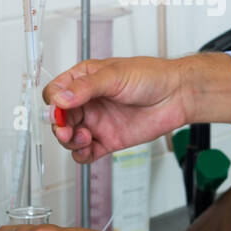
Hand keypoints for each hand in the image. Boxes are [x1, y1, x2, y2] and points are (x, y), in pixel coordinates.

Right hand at [43, 56, 187, 162]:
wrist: (177, 96)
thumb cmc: (151, 77)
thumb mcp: (115, 76)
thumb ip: (86, 87)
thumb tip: (62, 98)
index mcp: (85, 80)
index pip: (55, 93)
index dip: (53, 104)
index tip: (59, 111)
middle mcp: (88, 102)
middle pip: (59, 118)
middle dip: (59, 126)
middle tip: (67, 130)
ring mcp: (97, 122)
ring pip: (69, 137)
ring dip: (69, 141)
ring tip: (83, 138)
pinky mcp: (108, 140)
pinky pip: (86, 152)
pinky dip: (81, 154)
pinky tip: (88, 149)